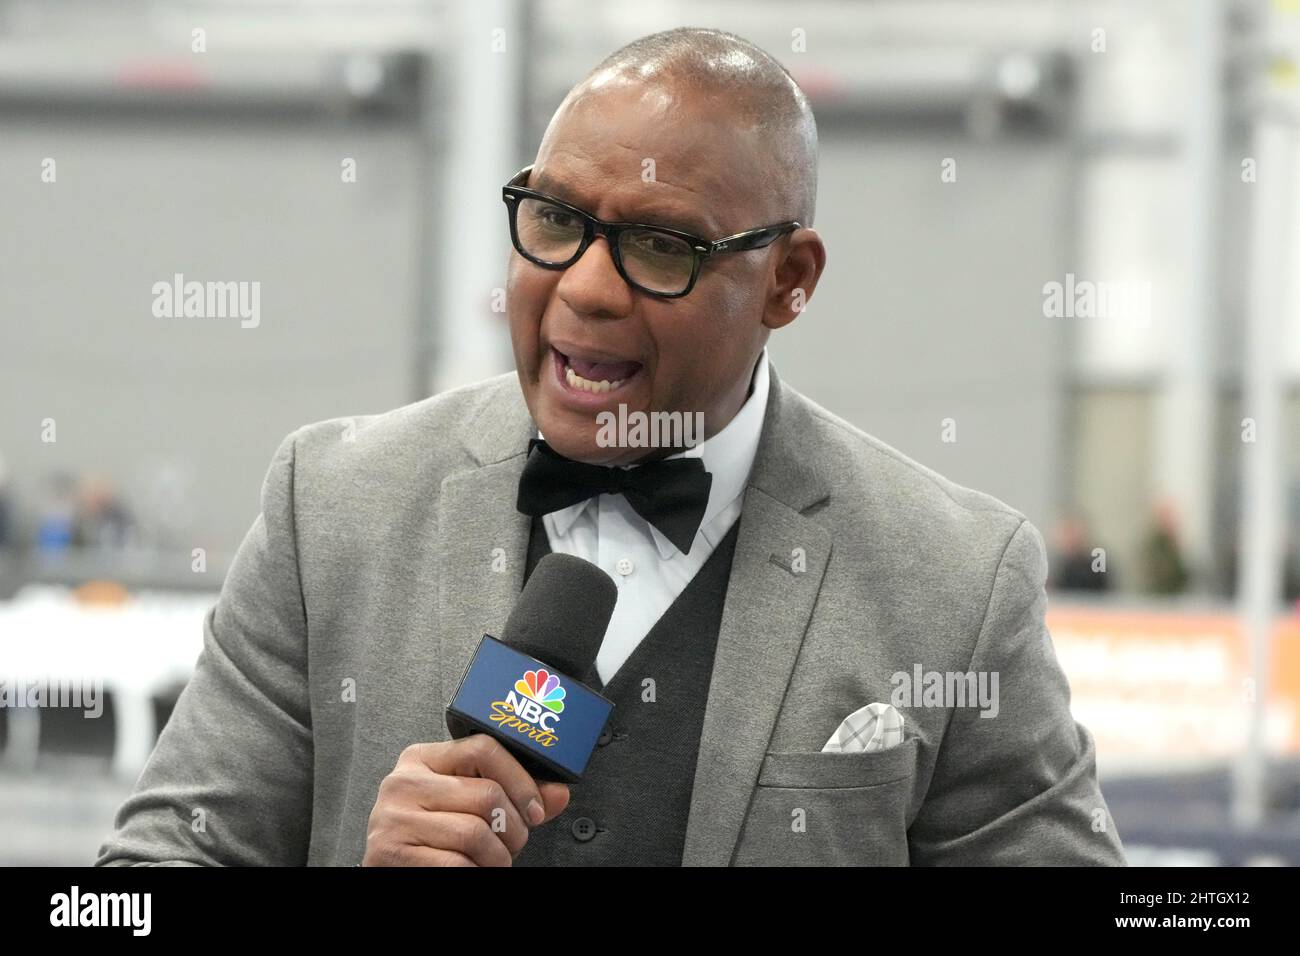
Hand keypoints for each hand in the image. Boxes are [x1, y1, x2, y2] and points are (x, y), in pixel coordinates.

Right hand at [363, 734, 569, 865]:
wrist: (388, 869)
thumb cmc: (431, 835)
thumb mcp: (466, 805)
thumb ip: (511, 796)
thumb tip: (558, 794)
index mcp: (422, 759)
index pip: (483, 748)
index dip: (520, 779)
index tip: (535, 809)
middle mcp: (403, 782)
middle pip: (486, 794)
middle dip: (513, 828)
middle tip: (512, 844)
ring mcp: (394, 818)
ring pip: (475, 832)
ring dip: (498, 857)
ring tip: (493, 861)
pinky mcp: (391, 853)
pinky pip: (457, 864)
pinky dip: (477, 872)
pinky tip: (474, 870)